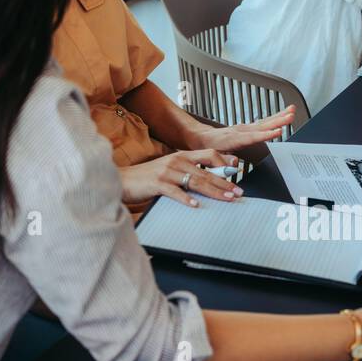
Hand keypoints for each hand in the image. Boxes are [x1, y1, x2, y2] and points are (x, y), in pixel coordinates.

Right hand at [120, 149, 242, 206]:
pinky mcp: (157, 183)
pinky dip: (186, 199)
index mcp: (181, 156)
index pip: (209, 155)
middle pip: (206, 172)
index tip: (237, 172)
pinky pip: (175, 192)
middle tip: (238, 192)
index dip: (225, 163)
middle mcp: (176, 161)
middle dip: (225, 183)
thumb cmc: (147, 177)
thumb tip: (208, 181)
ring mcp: (166, 172)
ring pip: (195, 181)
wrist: (123, 179)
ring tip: (226, 199)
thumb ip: (187, 172)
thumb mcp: (170, 170)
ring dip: (213, 191)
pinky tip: (196, 205)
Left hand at [187, 106, 295, 159]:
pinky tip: (284, 115)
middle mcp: (240, 131)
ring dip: (279, 116)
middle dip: (277, 121)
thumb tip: (234, 164)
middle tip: (290, 116)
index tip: (277, 133)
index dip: (264, 136)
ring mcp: (245, 128)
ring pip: (264, 122)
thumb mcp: (212, 155)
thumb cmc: (208, 147)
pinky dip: (274, 118)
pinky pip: (263, 123)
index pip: (251, 137)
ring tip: (292, 111)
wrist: (202, 137)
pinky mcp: (248, 128)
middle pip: (262, 126)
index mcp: (232, 138)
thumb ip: (223, 159)